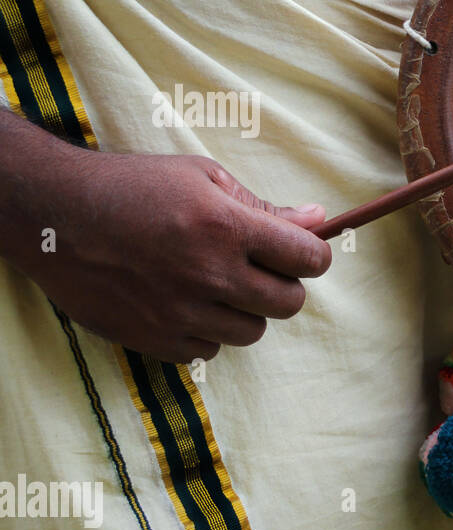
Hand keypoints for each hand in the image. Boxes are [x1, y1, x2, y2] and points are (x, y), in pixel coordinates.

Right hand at [7, 141, 330, 362]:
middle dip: (282, 284)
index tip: (300, 252)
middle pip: (289, 303)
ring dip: (244, 311)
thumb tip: (320, 220)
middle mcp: (210, 275)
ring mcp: (182, 312)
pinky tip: (184, 303)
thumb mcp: (202, 178)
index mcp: (227, 228)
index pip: (309, 259)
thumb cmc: (133, 187)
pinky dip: (205, 332)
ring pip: (252, 332)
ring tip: (215, 284)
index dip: (312, 255)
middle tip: (256, 268)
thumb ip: (264, 207)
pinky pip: (208, 351)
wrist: (53, 215)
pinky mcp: (154, 339)